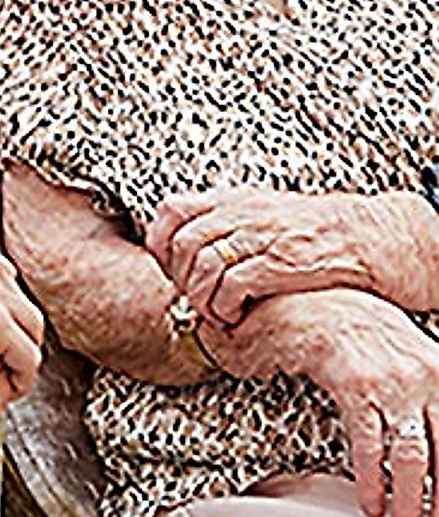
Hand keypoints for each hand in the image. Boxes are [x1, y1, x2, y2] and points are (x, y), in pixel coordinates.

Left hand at [146, 187, 414, 324]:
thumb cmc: (304, 228)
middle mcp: (238, 214)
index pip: (171, 210)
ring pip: (204, 265)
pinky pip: (234, 284)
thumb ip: (220, 219)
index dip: (159, 241)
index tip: (165, 268)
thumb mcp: (255, 209)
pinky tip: (232, 317)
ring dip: (199, 296)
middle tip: (188, 298)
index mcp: (228, 199)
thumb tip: (181, 240)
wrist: (358, 235)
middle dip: (178, 277)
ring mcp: (258, 237)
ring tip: (210, 313)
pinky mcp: (279, 263)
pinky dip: (224, 306)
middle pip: (183, 243)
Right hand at [271, 290, 437, 516]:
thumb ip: (433, 396)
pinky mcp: (356, 388)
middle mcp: (425, 380)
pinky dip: (373, 480)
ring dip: (410, 501)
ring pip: (413, 459)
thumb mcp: (413, 356)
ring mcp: (391, 384)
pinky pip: (369, 445)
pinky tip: (372, 499)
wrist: (318, 301)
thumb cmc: (362, 330)